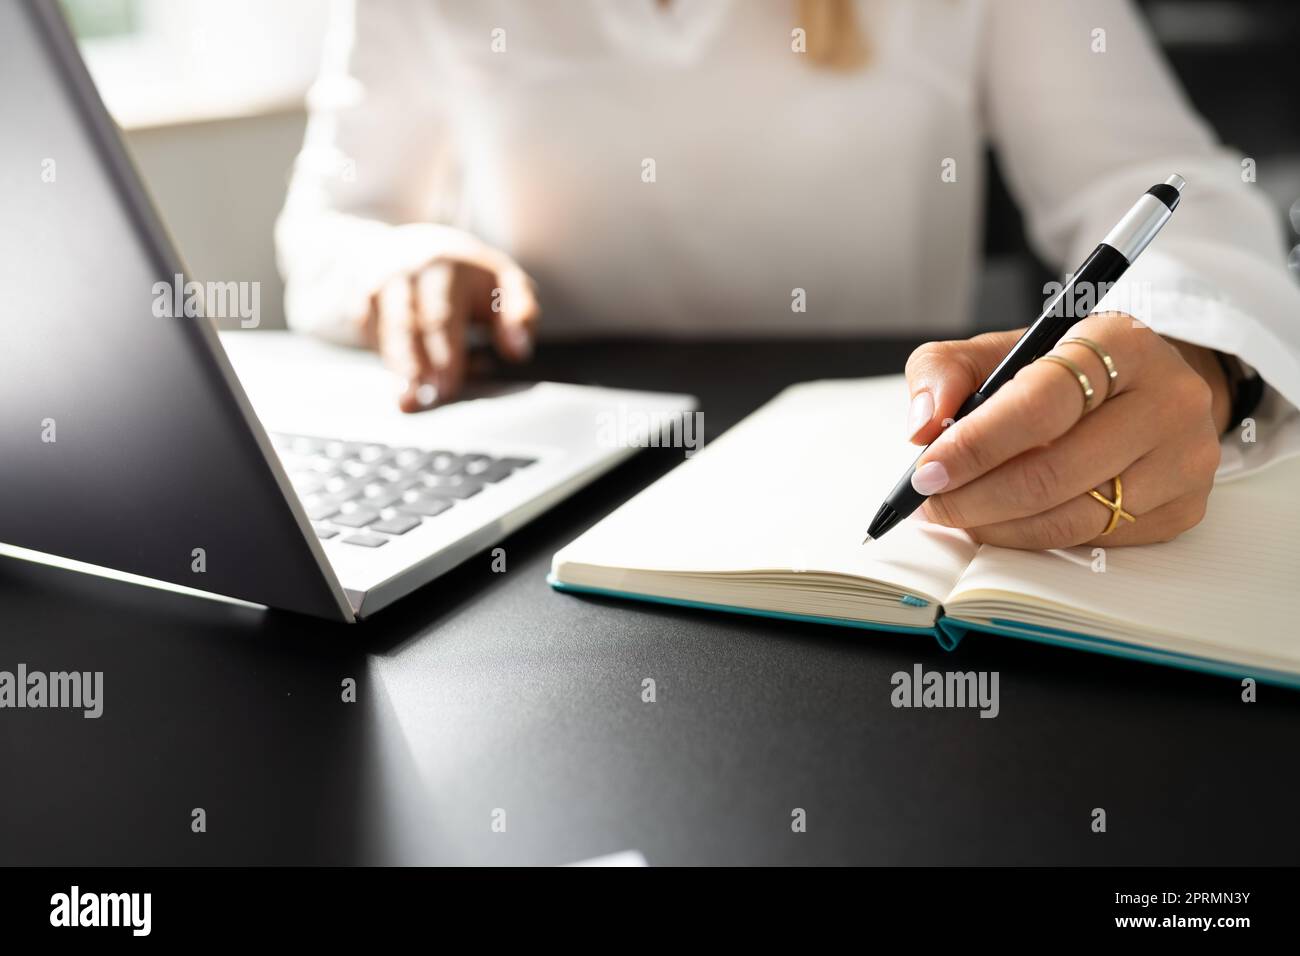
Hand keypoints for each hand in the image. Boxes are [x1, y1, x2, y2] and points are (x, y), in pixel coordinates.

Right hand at [364, 231, 538, 411]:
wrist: (418, 248)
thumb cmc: (470, 277)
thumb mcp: (506, 284)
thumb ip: (520, 315)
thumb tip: (518, 351)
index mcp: (445, 266)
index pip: (442, 316)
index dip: (443, 355)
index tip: (447, 388)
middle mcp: (405, 272)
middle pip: (405, 326)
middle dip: (413, 367)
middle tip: (420, 403)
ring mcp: (377, 286)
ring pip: (384, 334)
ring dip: (395, 371)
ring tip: (406, 404)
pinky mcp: (361, 303)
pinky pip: (371, 338)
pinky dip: (389, 361)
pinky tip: (406, 381)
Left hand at [903, 312, 1231, 548]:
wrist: (1143, 386)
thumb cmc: (1063, 370)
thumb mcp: (1001, 349)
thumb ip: (946, 371)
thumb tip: (924, 425)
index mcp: (1120, 343)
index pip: (1039, 405)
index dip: (975, 445)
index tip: (927, 471)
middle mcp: (1168, 399)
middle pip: (1054, 473)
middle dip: (974, 498)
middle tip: (931, 504)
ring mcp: (1184, 458)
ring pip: (1072, 517)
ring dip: (999, 526)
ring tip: (959, 513)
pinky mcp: (1184, 507)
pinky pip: (1094, 540)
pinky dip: (1036, 538)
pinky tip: (1006, 522)